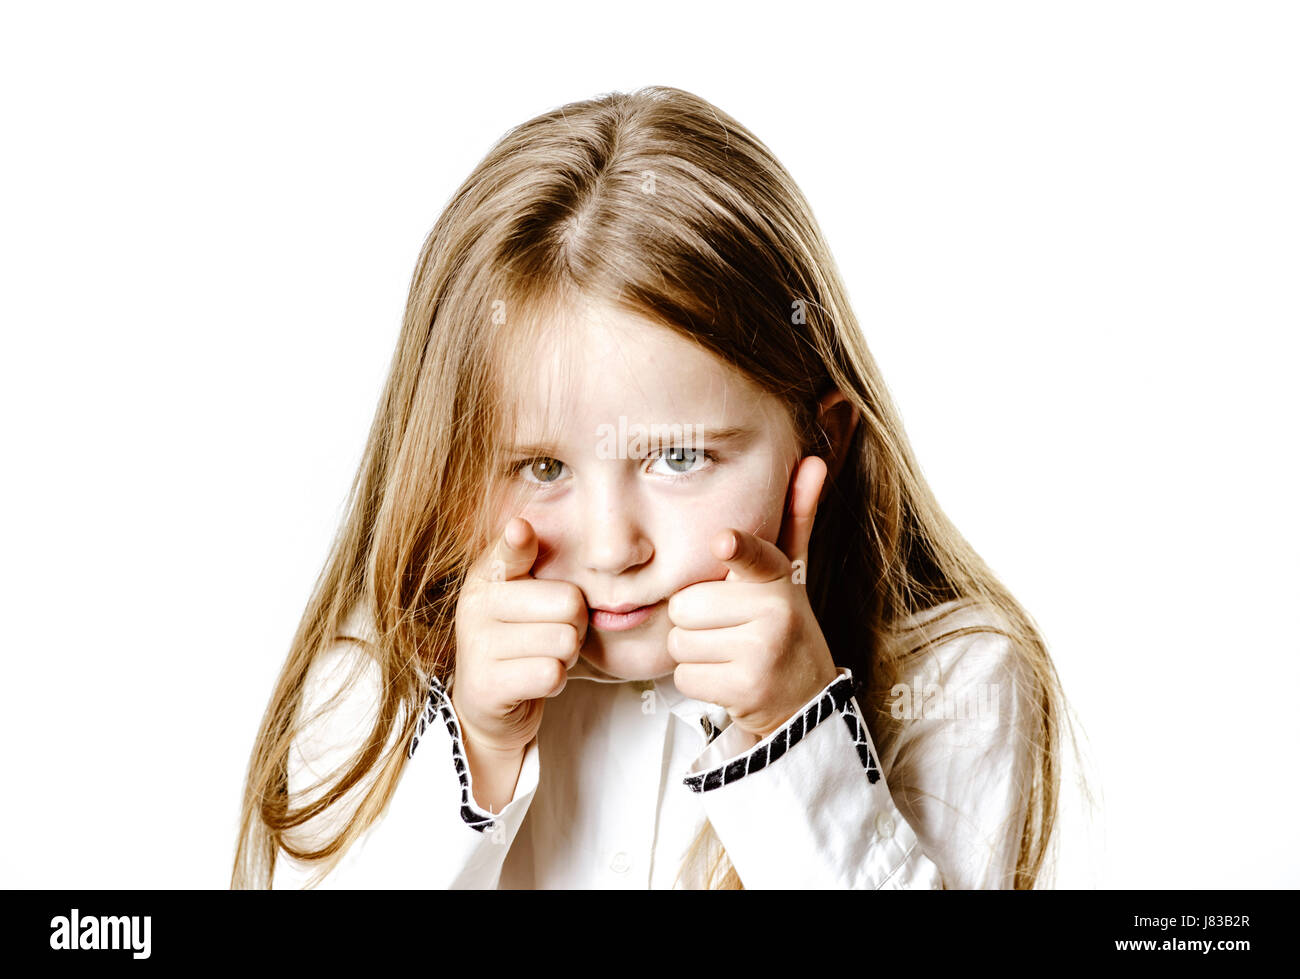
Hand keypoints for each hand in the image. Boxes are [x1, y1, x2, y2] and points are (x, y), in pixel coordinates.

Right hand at [451, 516, 588, 757]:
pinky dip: (556, 681)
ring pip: (565, 640)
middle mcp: (475, 604)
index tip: (521, 531)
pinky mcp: (487, 684)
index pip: (512, 549)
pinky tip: (535, 679)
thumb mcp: (524, 595)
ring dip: (566, 656)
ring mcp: (476, 645)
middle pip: (569, 602)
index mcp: (487, 574)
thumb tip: (520, 524)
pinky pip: (552, 673)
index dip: (520, 540)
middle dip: (576, 625)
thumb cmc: (520, 640)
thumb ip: (534, 562)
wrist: (489, 705)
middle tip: (552, 635)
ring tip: (542, 656)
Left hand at [665, 456, 839, 740]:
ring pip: (680, 641)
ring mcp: (762, 654)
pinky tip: (728, 678)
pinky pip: (685, 675)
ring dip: (695, 651)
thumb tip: (814, 461)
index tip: (723, 541)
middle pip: (685, 604)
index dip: (737, 548)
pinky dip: (698, 680)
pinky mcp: (746, 689)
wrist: (805, 699)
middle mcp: (776, 614)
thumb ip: (794, 518)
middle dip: (695, 619)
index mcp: (779, 579)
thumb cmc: (782, 626)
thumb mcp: (789, 574)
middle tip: (729, 628)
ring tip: (730, 653)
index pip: (756, 557)